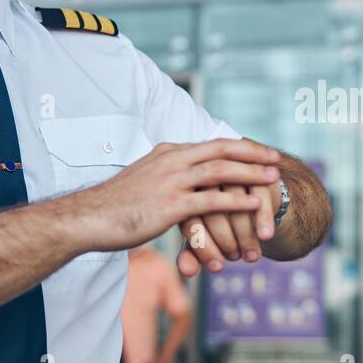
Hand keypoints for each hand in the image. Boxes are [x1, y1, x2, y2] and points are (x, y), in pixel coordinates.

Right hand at [68, 138, 281, 253]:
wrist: (87, 218)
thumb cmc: (114, 206)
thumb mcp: (143, 182)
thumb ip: (164, 176)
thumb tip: (179, 182)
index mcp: (167, 153)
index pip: (210, 144)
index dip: (238, 147)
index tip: (259, 151)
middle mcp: (171, 161)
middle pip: (220, 150)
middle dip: (251, 153)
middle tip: (275, 158)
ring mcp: (170, 182)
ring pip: (219, 172)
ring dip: (249, 173)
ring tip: (273, 178)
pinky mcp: (169, 205)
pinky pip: (210, 201)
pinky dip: (234, 201)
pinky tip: (253, 204)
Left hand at [176, 174, 277, 278]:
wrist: (256, 194)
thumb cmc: (222, 219)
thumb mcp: (205, 236)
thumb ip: (193, 253)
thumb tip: (187, 272)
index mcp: (185, 193)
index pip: (190, 221)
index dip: (204, 248)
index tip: (218, 268)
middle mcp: (204, 177)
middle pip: (211, 209)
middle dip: (225, 241)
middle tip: (236, 259)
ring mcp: (231, 170)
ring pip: (235, 202)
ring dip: (245, 234)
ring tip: (252, 257)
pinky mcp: (256, 169)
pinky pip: (259, 195)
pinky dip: (262, 218)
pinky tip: (266, 237)